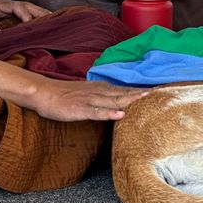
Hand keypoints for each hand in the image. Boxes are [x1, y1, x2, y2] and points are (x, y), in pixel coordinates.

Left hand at [0, 0, 50, 32]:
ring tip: (52, 19)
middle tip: (53, 17)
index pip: (16, 6)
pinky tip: (40, 22)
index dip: (25, 14)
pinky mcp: (5, 13)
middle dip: (39, 11)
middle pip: (25, 4)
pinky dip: (32, 17)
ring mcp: (5, 8)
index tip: (31, 23)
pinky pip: (22, 13)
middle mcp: (3, 4)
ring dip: (38, 13)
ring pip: (26, 8)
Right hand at [28, 78, 148, 122]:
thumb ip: (101, 97)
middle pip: (124, 92)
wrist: (42, 93)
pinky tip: (119, 115)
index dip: (141, 89)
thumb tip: (116, 103)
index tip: (158, 90)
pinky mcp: (80, 109)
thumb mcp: (86, 93)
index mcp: (100, 88)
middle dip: (142, 93)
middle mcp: (98, 92)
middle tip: (160, 92)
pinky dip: (108, 113)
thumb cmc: (63, 95)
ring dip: (130, 99)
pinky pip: (96, 112)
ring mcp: (89, 100)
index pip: (124, 88)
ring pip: (113, 100)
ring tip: (146, 99)